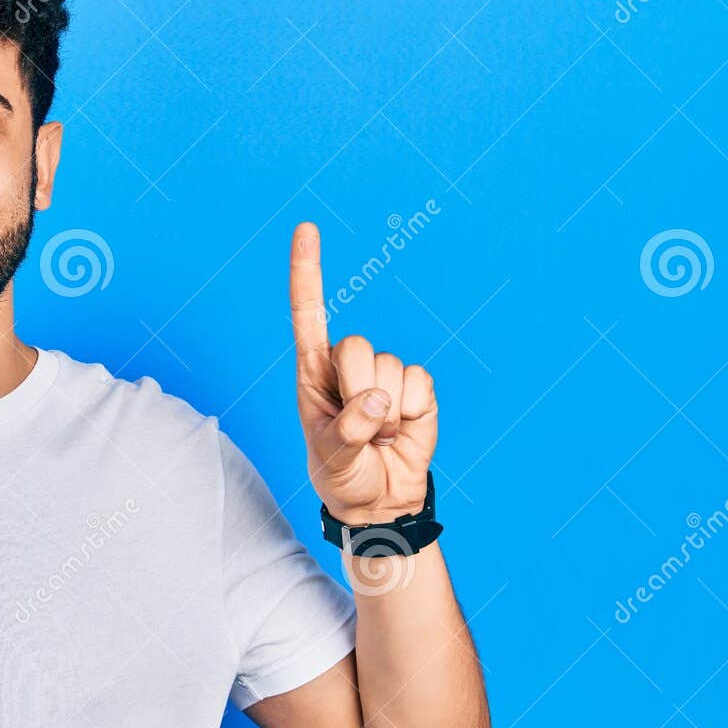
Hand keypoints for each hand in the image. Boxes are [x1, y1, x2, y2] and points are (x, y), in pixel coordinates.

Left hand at [289, 222, 437, 525]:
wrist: (380, 499)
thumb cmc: (343, 473)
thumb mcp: (332, 457)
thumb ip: (347, 429)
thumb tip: (376, 399)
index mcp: (313, 372)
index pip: (308, 313)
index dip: (308, 271)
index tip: (307, 228)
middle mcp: (347, 365)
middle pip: (357, 347)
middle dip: (358, 390)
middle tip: (358, 427)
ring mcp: (384, 374)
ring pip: (391, 369)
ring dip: (386, 411)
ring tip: (379, 434)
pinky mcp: (417, 388)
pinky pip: (420, 384)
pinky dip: (413, 413)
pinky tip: (402, 430)